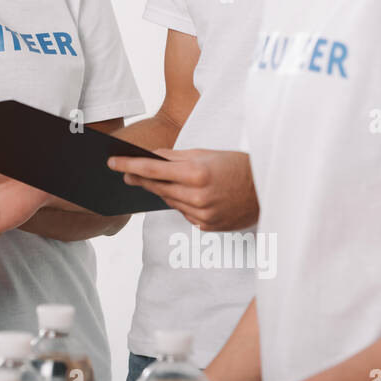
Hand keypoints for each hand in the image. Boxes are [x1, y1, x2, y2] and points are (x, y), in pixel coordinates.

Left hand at [108, 149, 257, 230]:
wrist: (268, 189)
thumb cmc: (237, 165)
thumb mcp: (205, 153)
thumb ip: (174, 157)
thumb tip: (149, 157)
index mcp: (196, 173)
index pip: (152, 169)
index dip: (129, 165)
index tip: (112, 163)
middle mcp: (197, 196)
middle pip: (157, 187)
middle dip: (140, 178)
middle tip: (124, 171)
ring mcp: (203, 215)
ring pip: (170, 201)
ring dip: (164, 190)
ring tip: (162, 179)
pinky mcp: (208, 226)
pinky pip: (184, 214)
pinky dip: (182, 203)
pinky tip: (188, 194)